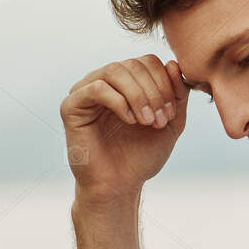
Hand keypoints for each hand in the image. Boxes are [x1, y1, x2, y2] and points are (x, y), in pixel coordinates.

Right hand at [62, 55, 190, 201]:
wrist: (119, 186)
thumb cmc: (141, 156)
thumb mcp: (170, 123)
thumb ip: (177, 95)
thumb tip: (174, 64)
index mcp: (126, 84)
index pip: (147, 61)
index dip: (165, 82)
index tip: (172, 113)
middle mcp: (104, 82)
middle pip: (133, 64)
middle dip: (153, 91)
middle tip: (160, 120)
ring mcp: (85, 92)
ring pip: (114, 70)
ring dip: (138, 95)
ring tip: (146, 122)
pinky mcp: (71, 106)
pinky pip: (97, 88)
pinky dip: (119, 102)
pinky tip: (129, 121)